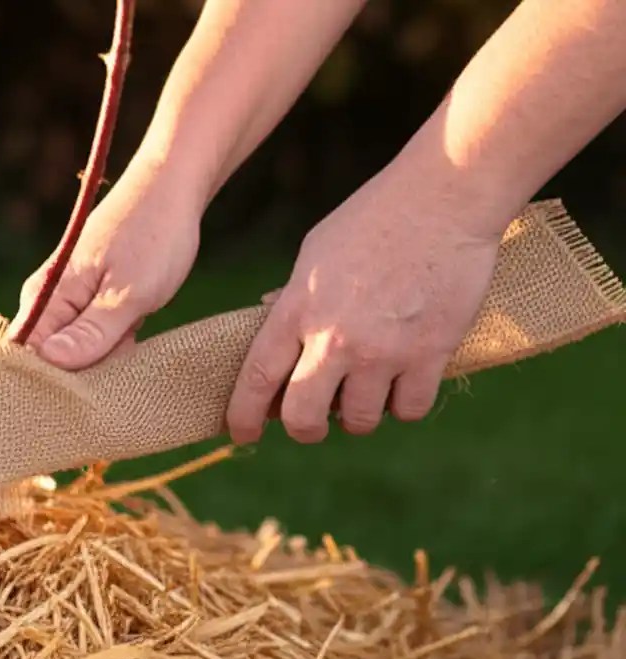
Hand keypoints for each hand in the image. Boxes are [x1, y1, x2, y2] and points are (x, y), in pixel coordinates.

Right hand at [8, 156, 201, 368]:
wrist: (171, 190)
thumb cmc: (152, 235)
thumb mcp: (129, 292)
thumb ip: (91, 332)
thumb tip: (49, 363)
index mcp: (45, 298)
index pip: (25, 358)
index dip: (48, 384)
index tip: (81, 398)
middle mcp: (49, 303)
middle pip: (50, 362)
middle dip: (82, 377)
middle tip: (119, 365)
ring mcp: (71, 303)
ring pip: (77, 355)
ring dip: (104, 362)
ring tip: (132, 344)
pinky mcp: (91, 304)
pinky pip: (94, 341)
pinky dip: (115, 347)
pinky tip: (135, 337)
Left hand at [225, 175, 502, 443]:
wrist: (443, 199)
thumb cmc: (373, 218)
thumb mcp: (314, 255)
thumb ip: (294, 300)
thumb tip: (270, 325)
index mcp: (297, 309)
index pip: (256, 379)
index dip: (242, 417)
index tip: (240, 435)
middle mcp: (334, 337)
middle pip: (302, 418)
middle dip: (303, 429)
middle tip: (312, 424)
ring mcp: (382, 350)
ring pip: (359, 421)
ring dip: (359, 414)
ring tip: (366, 389)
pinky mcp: (430, 354)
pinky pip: (409, 410)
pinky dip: (405, 404)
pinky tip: (404, 383)